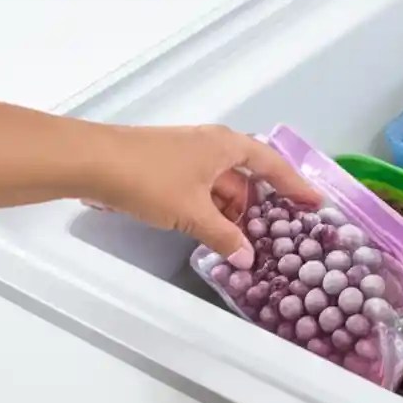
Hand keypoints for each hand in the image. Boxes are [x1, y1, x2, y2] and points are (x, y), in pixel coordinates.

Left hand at [84, 124, 321, 268]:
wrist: (88, 161)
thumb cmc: (149, 179)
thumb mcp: (193, 213)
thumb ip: (224, 236)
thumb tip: (247, 257)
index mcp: (226, 146)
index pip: (272, 164)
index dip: (295, 185)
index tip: (314, 203)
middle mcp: (211, 145)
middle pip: (246, 176)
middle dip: (256, 207)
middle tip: (269, 235)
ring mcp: (187, 154)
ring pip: (221, 185)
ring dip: (230, 212)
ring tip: (235, 241)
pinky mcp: (166, 166)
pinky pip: (201, 188)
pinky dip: (209, 209)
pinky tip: (207, 232)